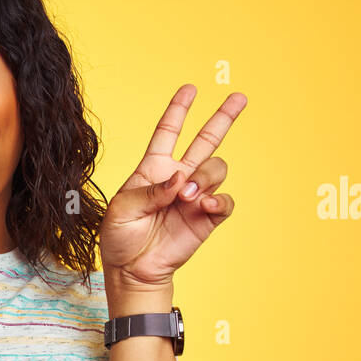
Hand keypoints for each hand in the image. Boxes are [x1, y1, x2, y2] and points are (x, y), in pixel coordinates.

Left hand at [99, 84, 246, 289]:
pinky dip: (219, 200)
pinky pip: (225, 202)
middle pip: (206, 140)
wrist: (132, 270)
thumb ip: (150, 191)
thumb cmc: (121, 237)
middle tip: (239, 97)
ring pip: (216, 168)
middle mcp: (179, 178)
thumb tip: (180, 179)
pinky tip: (205, 205)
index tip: (190, 89)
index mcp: (154, 169)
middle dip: (223, 118)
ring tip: (188, 195)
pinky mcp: (207, 218)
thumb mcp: (122, 210)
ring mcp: (195, 197)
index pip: (168, 132)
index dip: (179, 110)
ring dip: (206, 176)